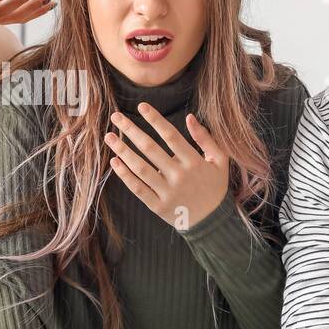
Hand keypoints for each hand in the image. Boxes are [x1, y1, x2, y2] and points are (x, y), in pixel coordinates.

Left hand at [105, 104, 229, 227]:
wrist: (213, 222)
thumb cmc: (215, 187)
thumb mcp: (219, 161)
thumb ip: (206, 139)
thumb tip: (190, 117)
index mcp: (194, 162)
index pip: (171, 136)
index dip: (155, 120)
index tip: (141, 106)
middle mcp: (179, 176)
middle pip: (150, 149)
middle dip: (131, 130)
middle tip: (116, 117)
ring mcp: (167, 192)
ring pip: (140, 168)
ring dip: (123, 151)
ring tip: (109, 137)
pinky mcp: (158, 206)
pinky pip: (138, 189)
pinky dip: (125, 175)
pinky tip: (114, 162)